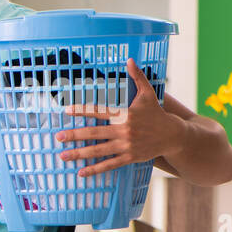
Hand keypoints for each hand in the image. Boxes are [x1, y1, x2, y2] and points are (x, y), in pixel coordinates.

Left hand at [53, 58, 186, 176]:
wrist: (173, 135)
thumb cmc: (156, 113)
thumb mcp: (148, 93)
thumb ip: (137, 77)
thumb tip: (129, 59)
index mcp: (125, 114)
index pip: (100, 111)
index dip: (82, 110)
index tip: (67, 111)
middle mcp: (124, 130)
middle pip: (95, 133)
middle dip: (75, 135)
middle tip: (58, 137)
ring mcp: (126, 145)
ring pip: (99, 150)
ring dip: (79, 154)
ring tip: (63, 156)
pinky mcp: (129, 157)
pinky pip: (109, 164)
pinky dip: (95, 169)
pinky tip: (80, 172)